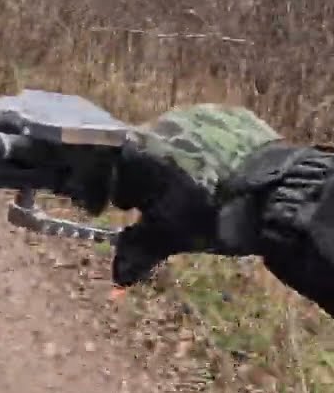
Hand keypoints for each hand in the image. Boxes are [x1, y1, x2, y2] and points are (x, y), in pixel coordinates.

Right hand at [110, 105, 280, 284]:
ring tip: (201, 187)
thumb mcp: (169, 237)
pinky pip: (210, 133)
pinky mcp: (233, 115)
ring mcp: (201, 115)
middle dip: (152, 175)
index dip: (123, 193)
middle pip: (147, 151)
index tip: (132, 209)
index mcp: (139, 148)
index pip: (117, 170)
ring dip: (181, 161)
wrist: (276, 194)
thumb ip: (137, 251)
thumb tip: (119, 277)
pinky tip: (224, 173)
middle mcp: (164, 123)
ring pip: (180, 140)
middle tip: (168, 201)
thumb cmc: (211, 215)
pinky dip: (210, 151)